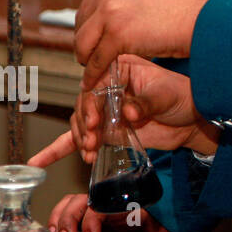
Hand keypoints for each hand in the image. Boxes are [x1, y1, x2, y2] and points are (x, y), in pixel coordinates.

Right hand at [31, 55, 219, 164]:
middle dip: (85, 124)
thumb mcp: (166, 96)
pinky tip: (40, 162)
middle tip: (93, 138)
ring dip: (81, 138)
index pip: (95, 84)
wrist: (191, 120)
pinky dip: (59, 149)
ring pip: (81, 123)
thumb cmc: (182, 97)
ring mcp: (106, 110)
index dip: (91, 103)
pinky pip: (79, 138)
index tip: (95, 121)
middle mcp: (108, 88)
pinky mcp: (107, 130)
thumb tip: (130, 113)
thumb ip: (147, 103)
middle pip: (84, 104)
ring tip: (91, 151)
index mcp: (120, 69)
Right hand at [41, 192, 184, 231]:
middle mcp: (110, 210)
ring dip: (60, 219)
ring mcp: (96, 218)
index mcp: (130, 210)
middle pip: (84, 200)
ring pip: (71, 205)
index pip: (107, 204)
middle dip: (70, 218)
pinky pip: (64, 217)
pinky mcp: (83, 229)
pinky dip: (54, 224)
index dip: (94, 219)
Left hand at [75, 0, 214, 88]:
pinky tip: (95, 82)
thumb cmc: (180, 9)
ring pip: (83, 45)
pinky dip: (94, 75)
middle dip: (87, 46)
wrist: (201, 17)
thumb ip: (118, 3)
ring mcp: (110, 14)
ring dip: (88, 61)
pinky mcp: (117, 36)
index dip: (88, 31)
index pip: (85, 10)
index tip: (92, 43)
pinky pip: (97, 61)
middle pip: (81, 28)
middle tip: (94, 60)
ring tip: (95, 71)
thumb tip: (100, 22)